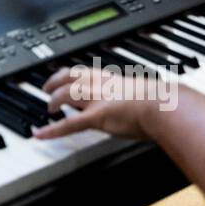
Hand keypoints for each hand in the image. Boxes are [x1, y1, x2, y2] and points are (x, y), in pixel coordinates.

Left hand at [33, 62, 182, 141]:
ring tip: (47, 109)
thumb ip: (136, 96)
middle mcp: (101, 85)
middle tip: (46, 88)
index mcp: (112, 79)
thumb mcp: (145, 93)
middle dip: (54, 81)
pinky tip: (40, 134)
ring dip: (53, 101)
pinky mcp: (96, 117)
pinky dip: (51, 130)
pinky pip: (68, 124)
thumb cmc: (162, 102)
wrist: (164, 106)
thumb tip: (141, 103)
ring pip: (65, 95)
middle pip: (69, 77)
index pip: (84, 71)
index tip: (64, 77)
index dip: (70, 74)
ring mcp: (96, 100)